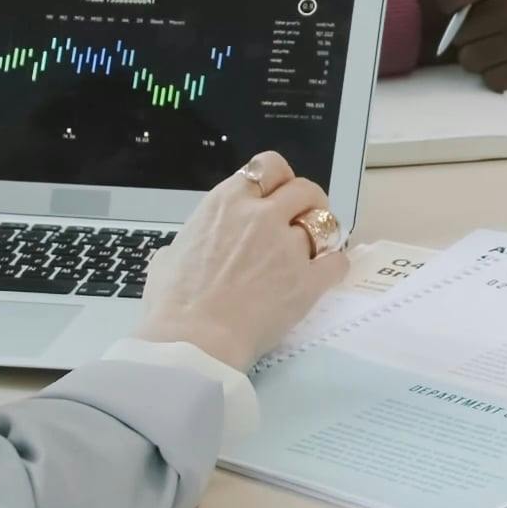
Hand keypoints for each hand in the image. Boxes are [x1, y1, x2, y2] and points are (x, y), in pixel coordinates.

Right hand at [132, 151, 347, 367]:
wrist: (193, 341)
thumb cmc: (174, 305)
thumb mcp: (168, 258)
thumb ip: (189, 244)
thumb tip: (182, 253)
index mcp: (226, 203)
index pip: (268, 166)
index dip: (279, 179)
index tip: (279, 193)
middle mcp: (262, 217)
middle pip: (304, 188)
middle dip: (308, 201)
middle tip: (304, 218)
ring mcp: (288, 248)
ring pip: (325, 223)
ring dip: (323, 233)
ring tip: (318, 245)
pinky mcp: (307, 281)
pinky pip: (338, 262)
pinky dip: (335, 266)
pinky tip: (326, 273)